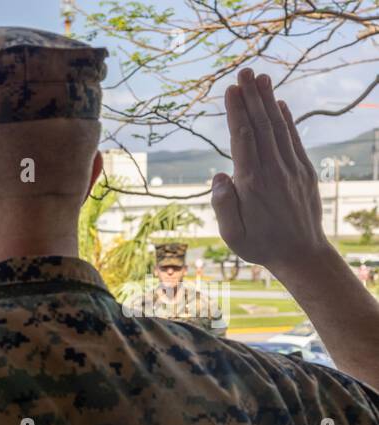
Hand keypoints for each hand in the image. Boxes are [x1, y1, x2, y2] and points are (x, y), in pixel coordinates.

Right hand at [211, 70, 329, 272]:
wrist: (302, 254)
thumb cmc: (260, 245)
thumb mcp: (232, 234)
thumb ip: (223, 205)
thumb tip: (218, 175)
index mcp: (253, 184)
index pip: (243, 140)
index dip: (237, 113)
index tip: (230, 90)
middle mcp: (274, 171)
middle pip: (262, 126)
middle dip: (251, 97)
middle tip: (243, 72)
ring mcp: (292, 169)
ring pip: (278, 128)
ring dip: (268, 101)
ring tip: (260, 78)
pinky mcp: (304, 171)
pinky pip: (293, 140)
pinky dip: (286, 120)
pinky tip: (279, 104)